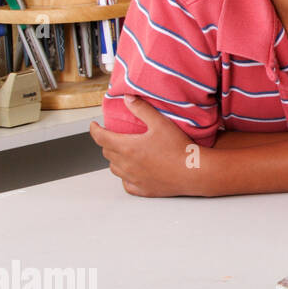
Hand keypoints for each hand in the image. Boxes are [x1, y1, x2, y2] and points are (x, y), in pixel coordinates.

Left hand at [89, 96, 205, 196]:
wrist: (194, 171)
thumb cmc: (179, 149)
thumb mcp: (161, 123)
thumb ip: (142, 109)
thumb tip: (128, 99)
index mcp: (127, 147)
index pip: (100, 137)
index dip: (94, 130)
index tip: (94, 125)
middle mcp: (126, 164)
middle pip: (107, 152)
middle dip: (107, 142)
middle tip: (113, 136)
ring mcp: (133, 178)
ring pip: (114, 168)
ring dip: (115, 159)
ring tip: (122, 153)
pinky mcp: (142, 189)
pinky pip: (126, 184)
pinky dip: (125, 177)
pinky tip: (132, 172)